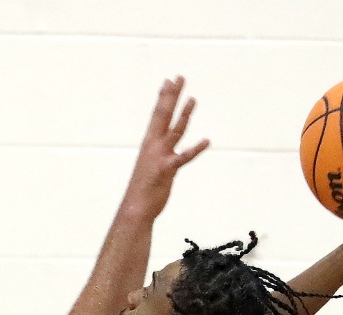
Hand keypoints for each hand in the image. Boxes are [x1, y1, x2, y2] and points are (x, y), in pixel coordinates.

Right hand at [130, 76, 210, 214]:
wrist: (135, 208)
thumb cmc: (143, 189)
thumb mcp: (150, 167)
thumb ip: (159, 158)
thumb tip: (168, 155)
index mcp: (149, 144)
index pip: (157, 115)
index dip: (163, 97)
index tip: (168, 81)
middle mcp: (153, 146)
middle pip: (164, 115)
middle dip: (172, 96)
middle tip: (179, 77)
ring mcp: (160, 157)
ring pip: (175, 131)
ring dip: (184, 114)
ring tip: (193, 99)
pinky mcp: (167, 170)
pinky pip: (184, 157)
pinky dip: (195, 149)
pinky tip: (207, 141)